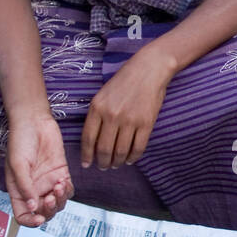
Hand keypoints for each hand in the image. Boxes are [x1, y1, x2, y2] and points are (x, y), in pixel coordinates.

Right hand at [5, 113, 73, 226]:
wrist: (34, 121)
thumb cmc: (20, 140)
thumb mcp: (17, 164)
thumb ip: (25, 186)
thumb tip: (32, 207)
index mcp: (18, 191)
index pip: (23, 215)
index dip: (30, 221)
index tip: (39, 218)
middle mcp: (33, 190)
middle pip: (43, 213)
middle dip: (49, 210)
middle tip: (50, 197)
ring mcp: (47, 183)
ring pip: (57, 204)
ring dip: (59, 200)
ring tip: (58, 185)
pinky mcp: (61, 174)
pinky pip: (68, 191)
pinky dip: (67, 191)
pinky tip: (63, 181)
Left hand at [80, 49, 171, 169]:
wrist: (149, 69)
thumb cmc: (124, 81)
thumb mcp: (103, 94)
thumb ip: (97, 115)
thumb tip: (93, 141)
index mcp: (97, 107)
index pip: (88, 138)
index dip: (87, 155)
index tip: (87, 164)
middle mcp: (111, 115)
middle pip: (104, 149)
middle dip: (102, 162)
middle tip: (104, 166)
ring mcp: (130, 120)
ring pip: (120, 151)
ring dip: (118, 162)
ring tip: (116, 164)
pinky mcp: (146, 123)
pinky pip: (138, 147)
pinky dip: (133, 157)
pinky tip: (130, 160)